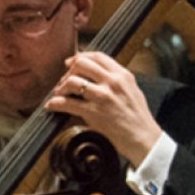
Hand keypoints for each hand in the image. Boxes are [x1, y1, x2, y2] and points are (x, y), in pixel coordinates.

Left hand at [45, 49, 164, 166]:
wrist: (143, 138)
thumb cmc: (138, 117)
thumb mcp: (133, 90)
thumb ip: (117, 79)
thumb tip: (98, 73)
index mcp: (123, 75)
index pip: (98, 56)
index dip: (81, 57)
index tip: (72, 63)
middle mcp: (112, 82)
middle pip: (82, 64)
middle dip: (69, 71)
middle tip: (64, 80)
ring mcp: (102, 97)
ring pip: (72, 81)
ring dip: (61, 87)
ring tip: (59, 94)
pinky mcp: (93, 112)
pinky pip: (67, 103)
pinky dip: (55, 103)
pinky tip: (51, 105)